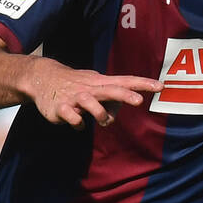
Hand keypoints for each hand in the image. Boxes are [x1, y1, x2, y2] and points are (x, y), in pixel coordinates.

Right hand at [19, 55, 161, 129]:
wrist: (42, 78)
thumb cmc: (75, 84)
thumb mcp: (94, 87)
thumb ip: (108, 99)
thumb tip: (118, 110)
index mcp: (100, 83)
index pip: (125, 81)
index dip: (142, 83)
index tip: (160, 86)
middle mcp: (90, 88)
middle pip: (110, 90)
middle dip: (125, 95)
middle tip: (139, 101)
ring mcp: (74, 97)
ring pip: (90, 103)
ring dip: (99, 113)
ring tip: (102, 121)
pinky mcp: (60, 108)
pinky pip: (72, 117)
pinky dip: (77, 123)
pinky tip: (75, 123)